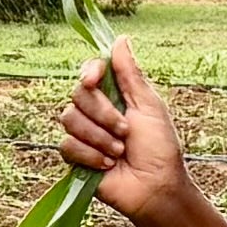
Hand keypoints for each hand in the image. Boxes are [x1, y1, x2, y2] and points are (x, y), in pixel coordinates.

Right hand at [56, 38, 226, 226]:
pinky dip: (90, 155)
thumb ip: (130, 74)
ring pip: (69, 119)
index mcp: (115, 95)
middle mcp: (96, 111)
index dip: (89, 73)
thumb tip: (121, 39)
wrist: (156, 188)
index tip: (96, 80)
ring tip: (120, 151)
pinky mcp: (75, 158)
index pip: (89, 73)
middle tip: (125, 130)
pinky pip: (67, 145)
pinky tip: (107, 165)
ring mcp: (84, 134)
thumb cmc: (160, 148)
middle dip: (103, 113)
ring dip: (99, 137)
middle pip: (77, 94)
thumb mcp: (149, 106)